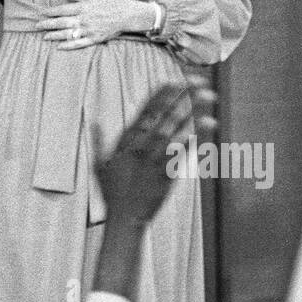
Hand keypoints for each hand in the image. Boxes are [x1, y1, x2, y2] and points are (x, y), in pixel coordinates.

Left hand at [36, 0, 150, 49]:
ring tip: (44, 37)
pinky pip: (79, 44)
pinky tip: (59, 46)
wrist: (128, 15)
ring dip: (54, 36)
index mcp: (83, 7)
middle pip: (61, 22)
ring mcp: (89, 30)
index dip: (50, 11)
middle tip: (36, 26)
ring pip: (68, 34)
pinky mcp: (95, 39)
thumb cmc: (113, 2)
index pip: (62, 9)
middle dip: (48, 24)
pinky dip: (68, 45)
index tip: (41, 13)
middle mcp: (84, 19)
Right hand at [92, 79, 216, 230]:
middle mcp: (140, 148)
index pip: (145, 112)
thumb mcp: (99, 164)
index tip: (174, 81)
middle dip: (181, 97)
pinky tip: (207, 125)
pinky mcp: (167, 174)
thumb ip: (98, 140)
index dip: (161, 95)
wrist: (124, 220)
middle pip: (163, 117)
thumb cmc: (112, 194)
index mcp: (125, 142)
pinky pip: (183, 152)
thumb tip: (93, 121)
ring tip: (207, 97)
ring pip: (175, 130)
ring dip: (192, 112)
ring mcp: (154, 161)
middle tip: (197, 81)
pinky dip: (195, 137)